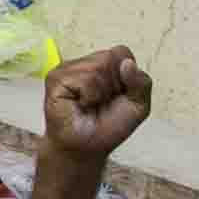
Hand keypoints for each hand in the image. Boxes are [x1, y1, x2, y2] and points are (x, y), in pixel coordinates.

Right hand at [43, 45, 154, 170]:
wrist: (88, 146)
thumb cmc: (109, 126)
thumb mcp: (138, 105)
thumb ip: (142, 82)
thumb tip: (128, 63)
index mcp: (105, 65)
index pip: (121, 52)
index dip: (126, 74)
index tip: (119, 94)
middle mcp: (85, 63)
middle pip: (110, 57)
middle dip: (114, 84)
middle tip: (103, 101)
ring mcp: (68, 69)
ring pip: (97, 67)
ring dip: (101, 92)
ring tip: (90, 104)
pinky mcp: (56, 78)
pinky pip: (84, 78)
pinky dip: (89, 95)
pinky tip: (81, 104)